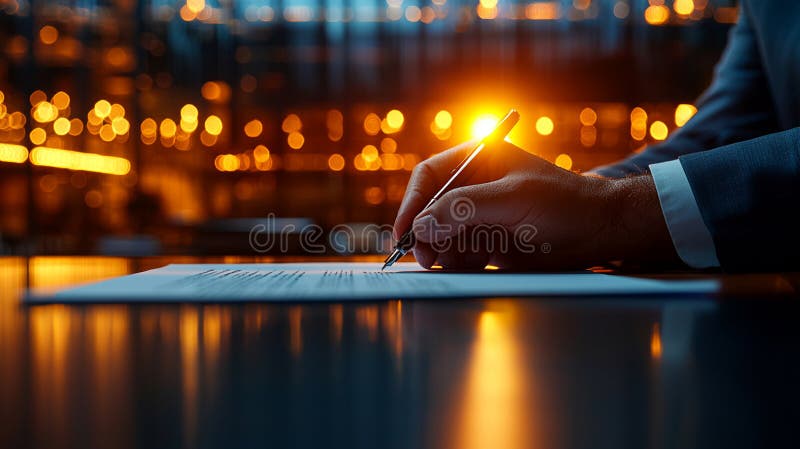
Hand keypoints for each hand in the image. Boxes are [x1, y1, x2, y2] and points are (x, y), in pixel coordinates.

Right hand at [393, 140, 675, 269]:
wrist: (601, 232)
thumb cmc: (565, 203)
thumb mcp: (513, 198)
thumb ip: (464, 207)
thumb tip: (421, 223)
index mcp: (479, 159)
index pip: (431, 176)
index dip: (413, 202)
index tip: (405, 230)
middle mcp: (475, 186)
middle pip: (431, 208)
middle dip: (426, 232)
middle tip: (427, 257)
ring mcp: (482, 215)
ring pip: (442, 234)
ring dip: (442, 250)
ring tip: (454, 261)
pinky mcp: (490, 241)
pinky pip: (460, 253)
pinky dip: (459, 262)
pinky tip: (474, 265)